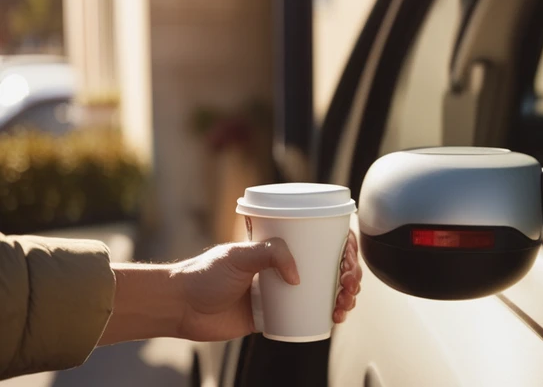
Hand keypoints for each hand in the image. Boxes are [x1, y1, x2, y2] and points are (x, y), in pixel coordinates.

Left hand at [99, 231, 361, 344]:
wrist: (181, 307)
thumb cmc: (203, 274)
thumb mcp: (238, 256)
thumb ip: (270, 254)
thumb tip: (298, 276)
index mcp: (278, 246)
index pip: (320, 238)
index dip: (343, 245)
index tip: (348, 256)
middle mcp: (283, 266)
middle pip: (329, 266)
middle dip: (349, 274)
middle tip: (349, 284)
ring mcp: (280, 291)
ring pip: (324, 290)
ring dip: (345, 294)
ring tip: (345, 302)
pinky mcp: (275, 315)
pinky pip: (308, 314)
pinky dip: (328, 314)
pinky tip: (336, 316)